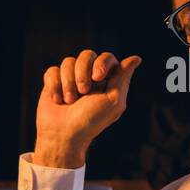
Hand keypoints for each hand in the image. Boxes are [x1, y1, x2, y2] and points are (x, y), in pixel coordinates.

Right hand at [34, 50, 141, 167]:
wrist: (63, 134)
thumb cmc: (91, 121)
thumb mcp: (113, 100)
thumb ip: (123, 77)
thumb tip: (137, 58)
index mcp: (107, 81)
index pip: (108, 58)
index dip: (102, 63)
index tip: (97, 77)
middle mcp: (90, 77)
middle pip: (87, 54)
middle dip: (83, 72)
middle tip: (83, 91)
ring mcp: (71, 78)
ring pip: (69, 61)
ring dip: (68, 82)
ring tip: (69, 101)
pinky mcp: (54, 82)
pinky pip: (53, 71)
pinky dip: (54, 86)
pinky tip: (57, 100)